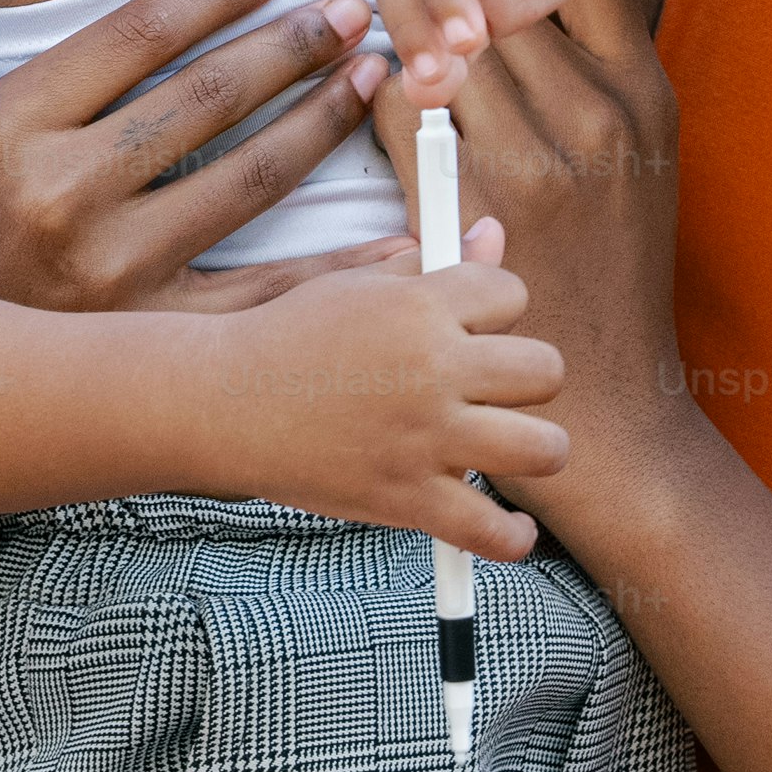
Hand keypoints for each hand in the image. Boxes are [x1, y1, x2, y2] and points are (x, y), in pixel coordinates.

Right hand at [0, 0, 410, 313]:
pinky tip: (396, 231)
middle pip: (208, 97)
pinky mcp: (148, 337)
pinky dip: (341, 264)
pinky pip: (267, 292)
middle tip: (352, 11)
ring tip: (369, 78)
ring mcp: (108, 272)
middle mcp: (61, 195)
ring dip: (322, 119)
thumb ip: (80, 71)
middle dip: (293, 44)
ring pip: (248, 178)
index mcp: (15, 124)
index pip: (141, 32)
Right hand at [195, 233, 565, 556]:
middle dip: (528, 376)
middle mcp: (433, 369)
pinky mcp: (408, 499)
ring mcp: (425, 439)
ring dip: (539, 448)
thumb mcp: (362, 284)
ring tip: (515, 446)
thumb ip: (437, 264)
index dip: (499, 309)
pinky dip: (512, 539)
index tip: (479, 328)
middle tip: (495, 388)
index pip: (512, 292)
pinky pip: (492, 532)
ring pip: (543, 447)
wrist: (225, 404)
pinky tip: (512, 529)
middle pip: (545, 369)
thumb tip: (492, 232)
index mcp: (421, 306)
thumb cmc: (293, 337)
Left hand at [371, 0, 697, 534]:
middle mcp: (594, 120)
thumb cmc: (620, 263)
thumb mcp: (648, 154)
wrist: (611, 394)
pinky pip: (405, 111)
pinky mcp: (468, 210)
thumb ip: (608, 69)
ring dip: (423, 36)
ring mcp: (530, 164)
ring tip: (412, 33)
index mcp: (643, 96)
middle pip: (506, 1)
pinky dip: (390, 94)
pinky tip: (393, 97)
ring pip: (450, 46)